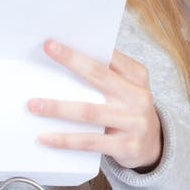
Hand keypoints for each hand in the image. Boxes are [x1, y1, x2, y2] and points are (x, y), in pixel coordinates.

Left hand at [28, 40, 162, 171]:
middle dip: (71, 61)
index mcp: (137, 76)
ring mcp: (134, 123)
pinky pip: (89, 141)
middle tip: (48, 49)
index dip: (83, 48)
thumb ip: (106, 73)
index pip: (109, 56)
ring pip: (89, 112)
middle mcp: (138, 97)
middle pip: (99, 76)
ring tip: (34, 105)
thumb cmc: (129, 109)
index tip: (55, 41)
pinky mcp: (126, 147)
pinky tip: (45, 138)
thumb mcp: (127, 88)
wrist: (154, 147)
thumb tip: (67, 57)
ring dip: (58, 108)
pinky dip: (65, 139)